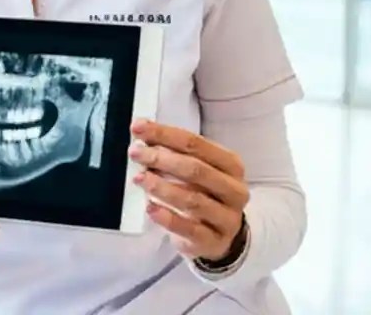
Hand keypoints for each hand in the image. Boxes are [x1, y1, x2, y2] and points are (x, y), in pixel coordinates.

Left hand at [128, 119, 248, 261]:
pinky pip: (189, 229)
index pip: (196, 144)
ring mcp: (227, 218)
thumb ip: (174, 154)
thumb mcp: (197, 172)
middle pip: (196, 170)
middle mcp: (234, 190)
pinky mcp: (213, 241)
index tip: (138, 127)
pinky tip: (150, 208)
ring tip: (139, 178)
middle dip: (161, 158)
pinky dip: (167, 217)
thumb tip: (144, 137)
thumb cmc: (204, 195)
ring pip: (193, 200)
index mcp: (231, 165)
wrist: (219, 238)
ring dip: (162, 187)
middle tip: (136, 153)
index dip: (165, 134)